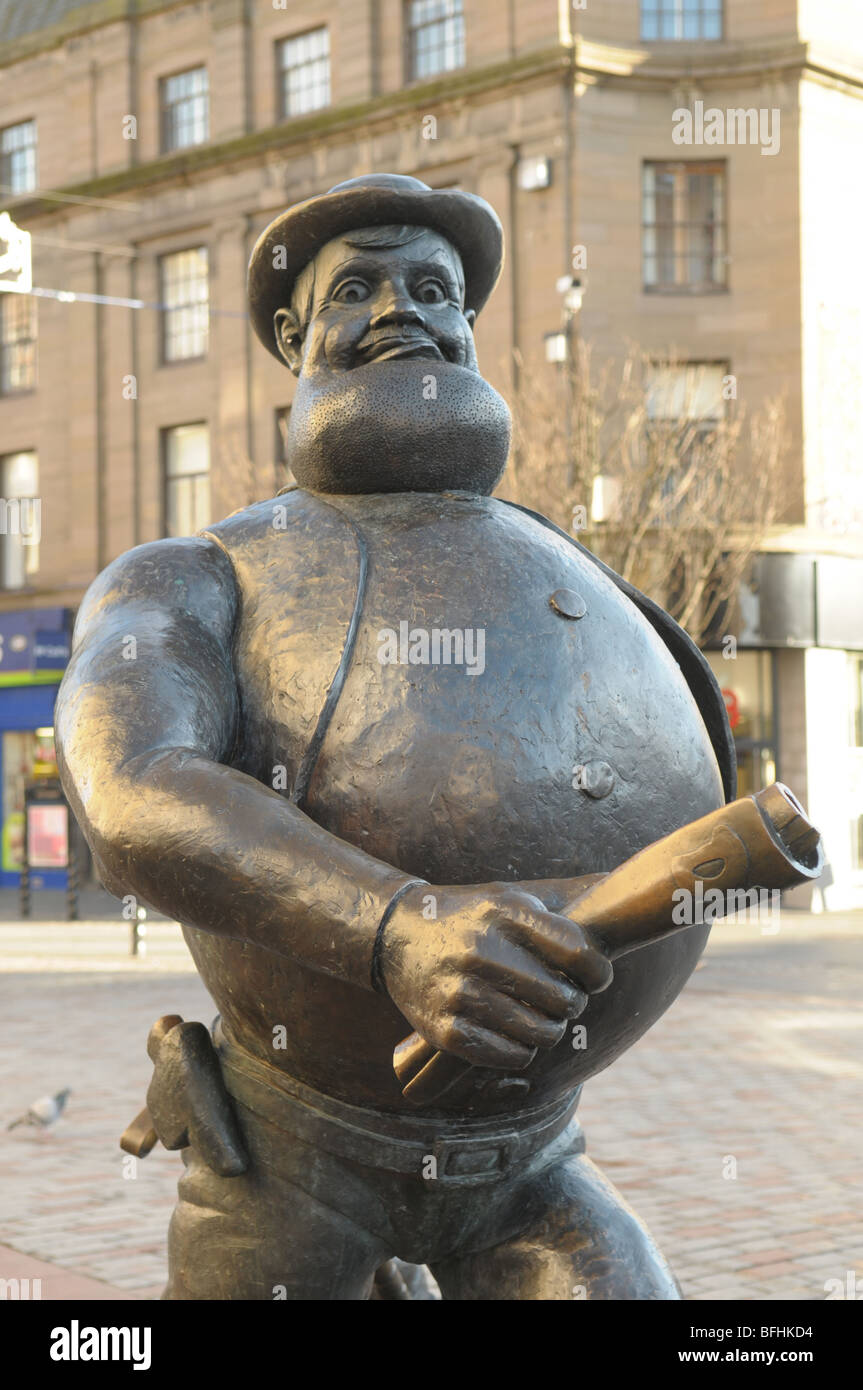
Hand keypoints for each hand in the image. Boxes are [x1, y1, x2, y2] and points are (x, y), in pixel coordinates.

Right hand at [379, 883, 612, 1069]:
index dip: (598, 972)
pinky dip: (523, 1051)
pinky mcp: (445, 1030)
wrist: (398, 936)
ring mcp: (459, 993)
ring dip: (550, 1030)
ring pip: (542, 1033)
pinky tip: (515, 1034)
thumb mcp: (509, 898)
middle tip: (562, 998)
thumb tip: (616, 900)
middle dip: (572, 1003)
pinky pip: (512, 1056)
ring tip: (542, 1018)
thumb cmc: (472, 919)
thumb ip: (559, 908)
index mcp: (503, 914)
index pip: (579, 953)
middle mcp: (480, 952)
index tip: (594, 978)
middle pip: (565, 999)